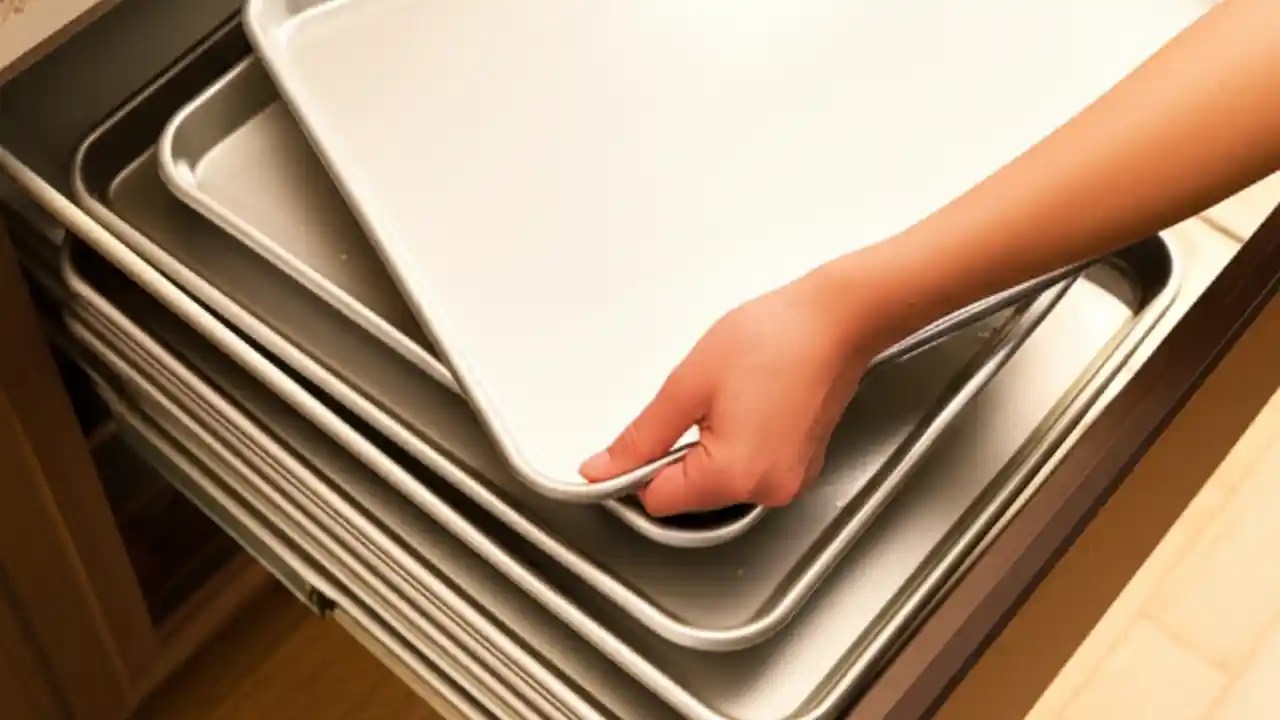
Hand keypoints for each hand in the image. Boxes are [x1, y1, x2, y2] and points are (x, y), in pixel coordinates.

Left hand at [579, 271, 879, 515]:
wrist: (837, 320)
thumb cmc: (775, 339)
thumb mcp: (688, 384)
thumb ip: (640, 437)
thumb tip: (604, 469)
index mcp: (736, 475)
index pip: (657, 500)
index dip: (640, 467)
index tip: (647, 434)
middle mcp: (768, 491)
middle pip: (690, 496)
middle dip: (680, 455)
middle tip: (698, 404)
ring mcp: (790, 483)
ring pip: (719, 483)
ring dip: (710, 449)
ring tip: (732, 400)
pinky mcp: (802, 469)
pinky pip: (749, 471)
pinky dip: (739, 446)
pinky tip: (751, 407)